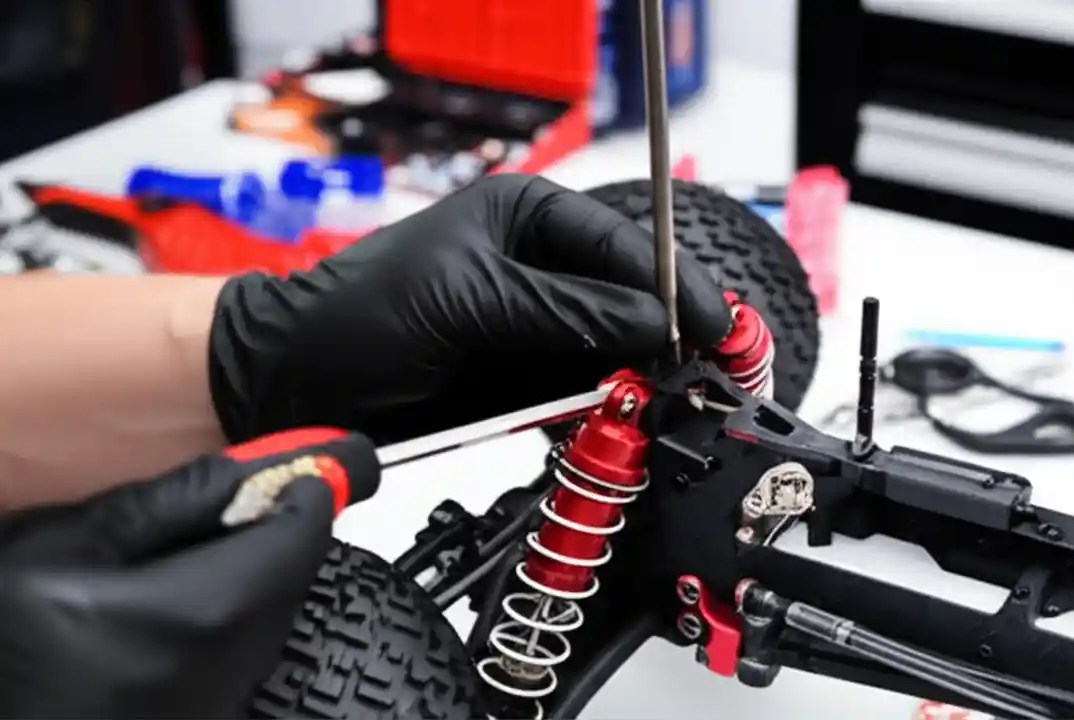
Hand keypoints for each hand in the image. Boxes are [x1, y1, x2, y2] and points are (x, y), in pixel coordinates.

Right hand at [0, 428, 379, 717]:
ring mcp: (222, 702)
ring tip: (208, 541)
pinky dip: (233, 613)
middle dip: (284, 526)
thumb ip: (164, 505)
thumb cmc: (8, 649)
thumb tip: (244, 470)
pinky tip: (183, 597)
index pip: (302, 534)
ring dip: (260, 570)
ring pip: (275, 615)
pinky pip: (245, 651)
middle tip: (262, 488)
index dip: (312, 485)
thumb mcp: (61, 549)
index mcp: (201, 609)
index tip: (320, 459)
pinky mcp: (208, 716)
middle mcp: (229, 666)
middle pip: (296, 575)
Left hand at [208, 174, 731, 443]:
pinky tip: (620, 415)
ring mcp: (533, 326)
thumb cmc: (360, 312)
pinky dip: (605, 407)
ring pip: (614, 350)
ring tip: (669, 398)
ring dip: (640, 376)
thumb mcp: (472, 300)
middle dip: (665, 334)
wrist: (297, 383)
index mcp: (526, 218)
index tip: (710, 324)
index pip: (623, 246)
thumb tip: (656, 322)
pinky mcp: (523, 379)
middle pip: (629, 299)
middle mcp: (538, 268)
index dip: (672, 284)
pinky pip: (584, 391)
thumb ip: (569, 312)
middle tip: (704, 368)